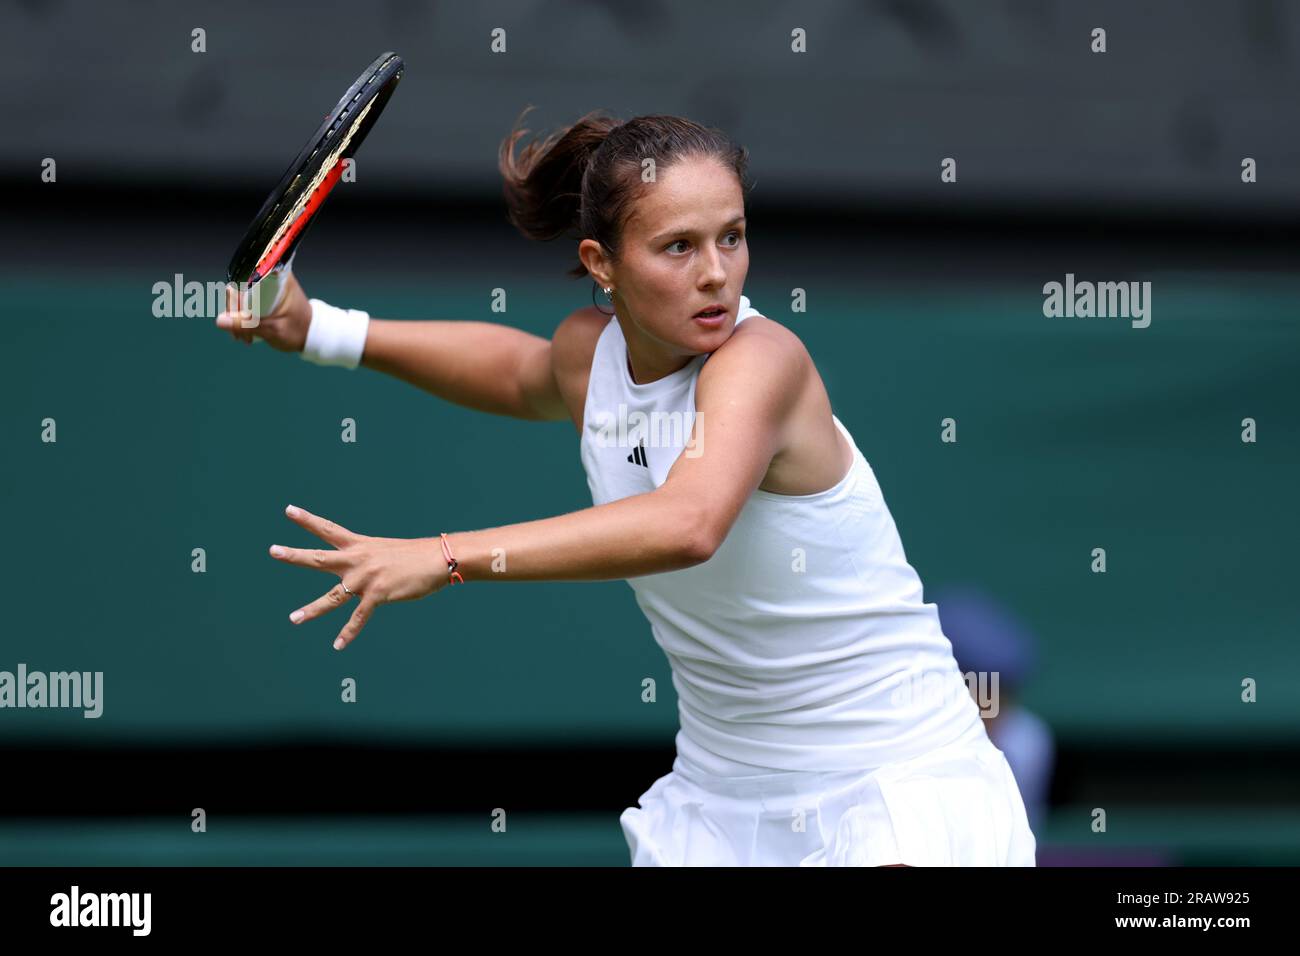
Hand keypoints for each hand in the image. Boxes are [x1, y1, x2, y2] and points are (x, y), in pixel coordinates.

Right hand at [216, 272, 312, 351]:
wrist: (312, 335)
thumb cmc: (298, 331)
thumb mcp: (273, 330)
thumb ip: (247, 325)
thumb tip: (219, 321)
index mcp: (277, 277)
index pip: (243, 279)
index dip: (235, 300)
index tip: (235, 321)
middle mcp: (271, 276)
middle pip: (239, 288)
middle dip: (235, 313)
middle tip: (238, 335)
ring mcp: (267, 285)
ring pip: (240, 297)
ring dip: (238, 318)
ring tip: (243, 338)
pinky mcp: (264, 294)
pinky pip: (246, 302)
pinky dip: (243, 318)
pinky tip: (245, 334)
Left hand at [268, 504, 450, 649]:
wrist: (439, 558)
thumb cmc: (416, 556)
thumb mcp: (386, 551)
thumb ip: (369, 561)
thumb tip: (362, 573)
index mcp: (360, 545)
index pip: (329, 529)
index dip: (308, 520)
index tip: (288, 510)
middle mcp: (358, 559)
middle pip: (320, 558)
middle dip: (294, 555)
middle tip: (273, 550)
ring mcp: (366, 578)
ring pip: (332, 596)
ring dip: (312, 609)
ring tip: (294, 619)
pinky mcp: (378, 594)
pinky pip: (358, 617)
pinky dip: (348, 633)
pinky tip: (338, 645)